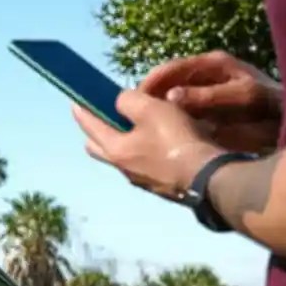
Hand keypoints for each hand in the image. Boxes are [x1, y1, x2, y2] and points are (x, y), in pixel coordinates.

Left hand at [73, 90, 225, 201]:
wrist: (208, 178)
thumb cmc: (176, 140)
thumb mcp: (150, 109)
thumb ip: (128, 100)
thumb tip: (119, 102)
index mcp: (114, 149)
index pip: (89, 126)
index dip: (82, 109)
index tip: (76, 100)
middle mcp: (123, 167)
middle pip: (100, 146)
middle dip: (97, 129)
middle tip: (104, 113)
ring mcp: (141, 179)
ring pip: (123, 156)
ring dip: (123, 140)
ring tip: (136, 124)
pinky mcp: (160, 185)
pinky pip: (143, 163)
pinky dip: (143, 150)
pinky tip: (159, 142)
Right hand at [139, 51, 282, 153]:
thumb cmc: (273, 106)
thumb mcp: (242, 98)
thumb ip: (208, 97)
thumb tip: (171, 96)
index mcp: (213, 65)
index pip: (172, 68)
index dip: (152, 82)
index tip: (135, 99)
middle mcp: (205, 77)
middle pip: (167, 84)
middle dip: (149, 99)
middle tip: (132, 117)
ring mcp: (204, 95)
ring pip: (170, 102)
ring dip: (157, 114)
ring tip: (141, 129)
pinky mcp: (205, 114)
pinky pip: (179, 117)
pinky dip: (169, 125)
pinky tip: (161, 137)